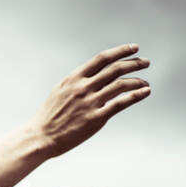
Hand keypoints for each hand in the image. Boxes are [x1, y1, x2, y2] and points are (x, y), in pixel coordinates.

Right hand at [27, 43, 150, 158]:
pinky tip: (145, 92)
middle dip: (134, 63)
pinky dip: (136, 95)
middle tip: (145, 62)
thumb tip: (93, 75)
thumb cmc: (48, 116)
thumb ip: (76, 82)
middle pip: (115, 69)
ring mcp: (90, 102)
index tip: (133, 48)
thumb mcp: (59, 91)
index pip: (102, 58)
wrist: (40, 137)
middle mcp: (83, 87)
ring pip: (121, 84)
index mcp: (74, 78)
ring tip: (145, 82)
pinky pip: (121, 103)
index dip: (121, 51)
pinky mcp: (95, 118)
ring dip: (138, 80)